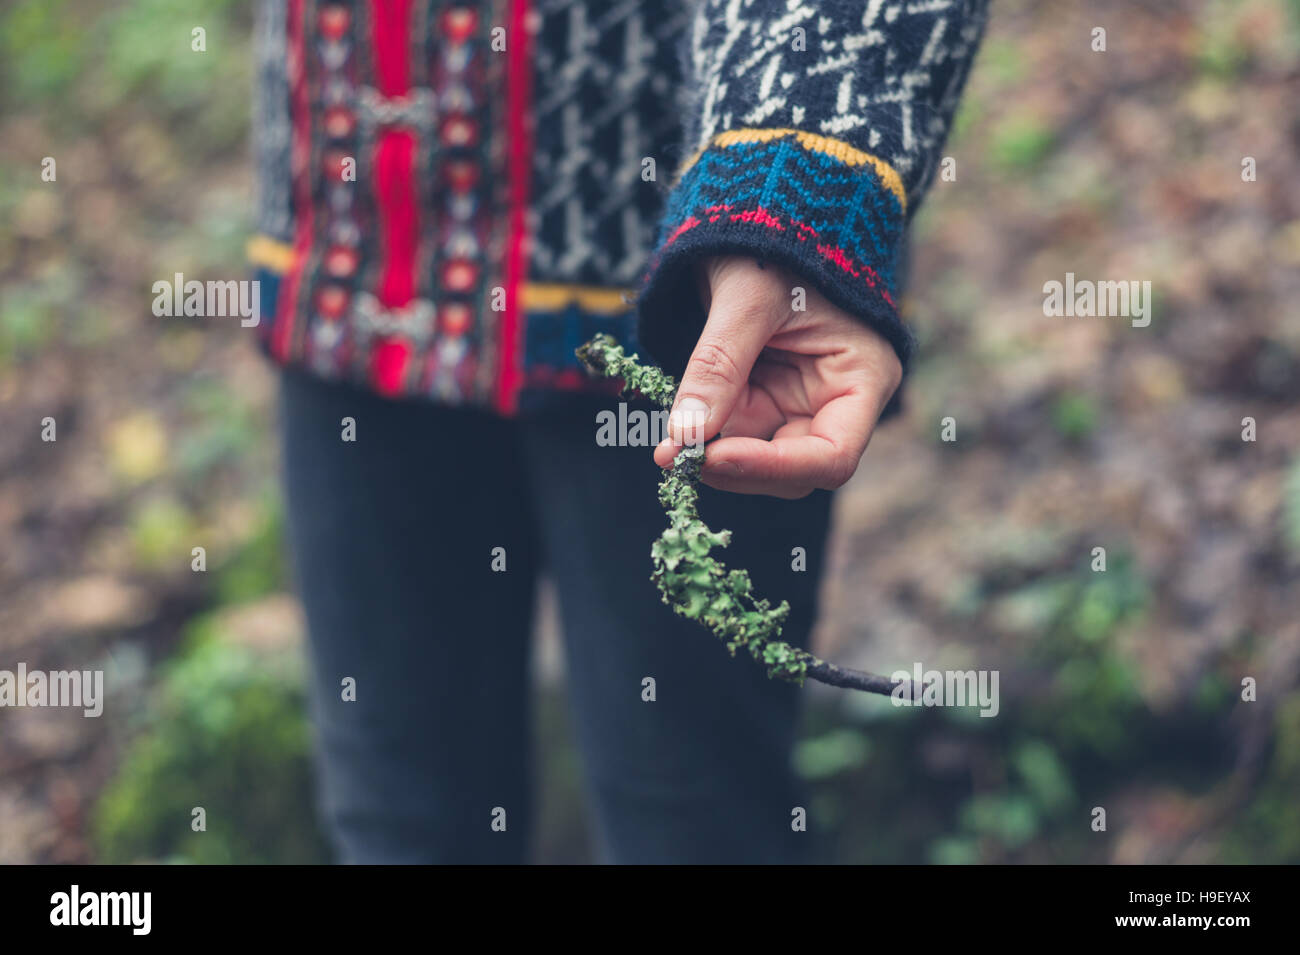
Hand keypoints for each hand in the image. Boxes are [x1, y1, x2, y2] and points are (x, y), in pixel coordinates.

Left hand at [652, 255, 902, 498]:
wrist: (765, 204)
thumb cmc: (778, 239)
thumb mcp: (747, 299)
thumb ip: (718, 367)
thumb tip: (684, 436)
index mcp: (863, 377)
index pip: (831, 456)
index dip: (774, 468)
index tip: (714, 455)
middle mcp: (837, 400)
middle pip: (792, 468)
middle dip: (734, 464)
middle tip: (671, 456)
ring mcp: (799, 400)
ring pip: (755, 454)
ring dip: (710, 451)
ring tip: (665, 440)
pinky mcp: (765, 395)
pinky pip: (733, 431)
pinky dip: (702, 431)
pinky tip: (673, 426)